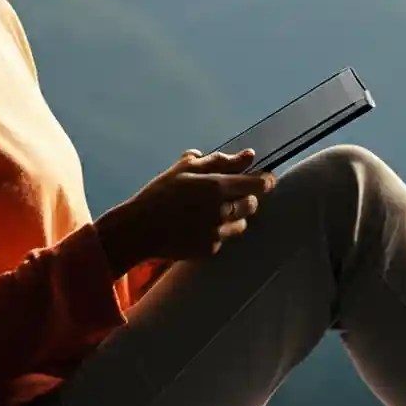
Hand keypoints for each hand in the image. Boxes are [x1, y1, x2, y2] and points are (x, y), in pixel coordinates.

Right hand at [95, 148, 276, 274]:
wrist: (140, 229)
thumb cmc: (160, 193)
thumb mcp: (186, 169)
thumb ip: (220, 161)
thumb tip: (248, 155)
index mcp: (217, 187)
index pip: (258, 185)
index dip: (265, 181)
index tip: (265, 179)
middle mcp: (222, 212)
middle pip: (252, 204)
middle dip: (246, 197)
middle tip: (229, 193)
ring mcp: (217, 233)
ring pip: (242, 224)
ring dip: (235, 216)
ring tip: (212, 211)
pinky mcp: (210, 250)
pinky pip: (224, 239)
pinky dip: (218, 231)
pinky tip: (199, 226)